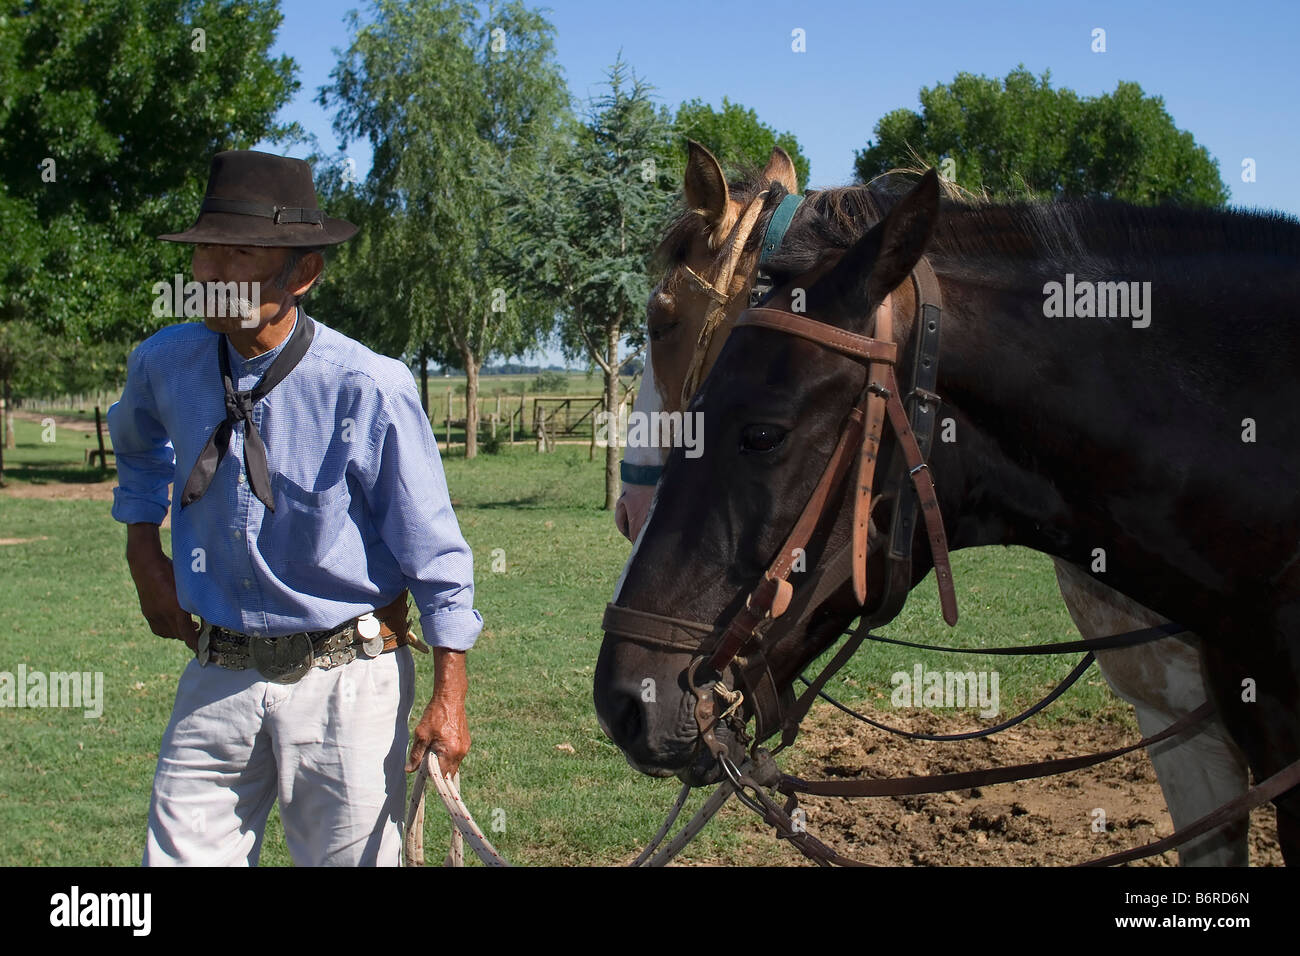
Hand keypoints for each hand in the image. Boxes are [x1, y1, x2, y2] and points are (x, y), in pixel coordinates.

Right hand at [126, 524, 199, 651]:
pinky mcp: (147, 612)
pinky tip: (174, 624)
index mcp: (175, 608)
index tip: (202, 650)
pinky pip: (158, 629)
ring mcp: (153, 614)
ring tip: (189, 628)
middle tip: (201, 635)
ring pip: (168, 633)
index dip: (195, 643)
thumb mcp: (189, 584)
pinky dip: (167, 630)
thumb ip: (197, 597)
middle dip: (189, 637)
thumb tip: (210, 607)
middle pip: (178, 634)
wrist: (145, 564)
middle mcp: (163, 614)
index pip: (187, 633)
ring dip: (179, 633)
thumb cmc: (171, 570)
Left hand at [406, 648, 469, 777]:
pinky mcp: (466, 741)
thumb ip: (416, 755)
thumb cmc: (435, 714)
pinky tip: (440, 743)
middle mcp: (461, 752)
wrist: (450, 697)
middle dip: (436, 770)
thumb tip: (409, 770)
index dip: (429, 776)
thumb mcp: (421, 735)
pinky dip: (448, 755)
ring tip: (432, 748)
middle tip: (425, 759)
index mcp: (450, 752)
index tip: (421, 770)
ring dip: (442, 762)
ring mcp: (465, 747)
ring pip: (453, 764)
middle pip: (448, 772)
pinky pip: (456, 755)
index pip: (440, 775)